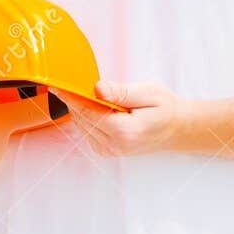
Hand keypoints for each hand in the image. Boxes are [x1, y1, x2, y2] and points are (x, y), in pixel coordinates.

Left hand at [64, 80, 190, 157]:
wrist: (176, 128)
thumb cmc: (165, 109)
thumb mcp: (148, 94)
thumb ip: (121, 93)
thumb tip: (97, 89)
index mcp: (125, 131)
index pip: (88, 112)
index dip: (71, 97)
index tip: (57, 85)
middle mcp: (115, 145)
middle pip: (82, 119)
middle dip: (74, 100)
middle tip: (69, 82)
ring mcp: (110, 151)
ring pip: (83, 125)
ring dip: (80, 108)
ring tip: (84, 91)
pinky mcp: (106, 150)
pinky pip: (88, 130)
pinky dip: (87, 116)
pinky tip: (95, 106)